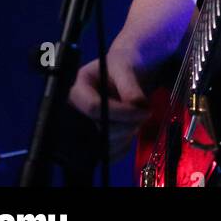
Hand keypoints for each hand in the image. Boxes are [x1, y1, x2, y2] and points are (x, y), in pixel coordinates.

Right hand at [68, 38, 152, 160]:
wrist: (120, 74)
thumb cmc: (119, 66)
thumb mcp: (124, 68)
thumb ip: (130, 86)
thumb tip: (138, 106)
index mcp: (77, 88)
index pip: (94, 107)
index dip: (121, 113)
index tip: (143, 111)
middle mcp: (75, 110)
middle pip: (99, 128)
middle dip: (127, 126)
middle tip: (145, 117)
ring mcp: (82, 128)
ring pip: (104, 144)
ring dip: (127, 136)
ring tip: (138, 120)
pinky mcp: (91, 141)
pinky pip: (107, 153)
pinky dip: (123, 146)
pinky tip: (130, 131)